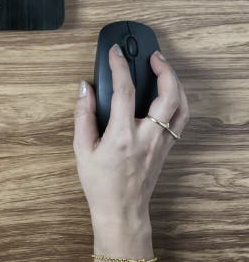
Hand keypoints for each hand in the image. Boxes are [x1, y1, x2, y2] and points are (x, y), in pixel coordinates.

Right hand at [74, 46, 189, 258]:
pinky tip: (168, 92)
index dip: (119, 67)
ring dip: (175, 83)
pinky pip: (181, 119)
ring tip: (164, 69)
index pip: (124, 92)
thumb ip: (83, 115)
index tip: (115, 52)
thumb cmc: (99, 182)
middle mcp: (147, 137)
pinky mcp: (167, 147)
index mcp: (122, 135)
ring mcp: (161, 142)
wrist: (121, 209)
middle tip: (152, 55)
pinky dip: (178, 100)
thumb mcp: (81, 148)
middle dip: (163, 70)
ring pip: (181, 107)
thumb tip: (85, 88)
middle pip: (167, 96)